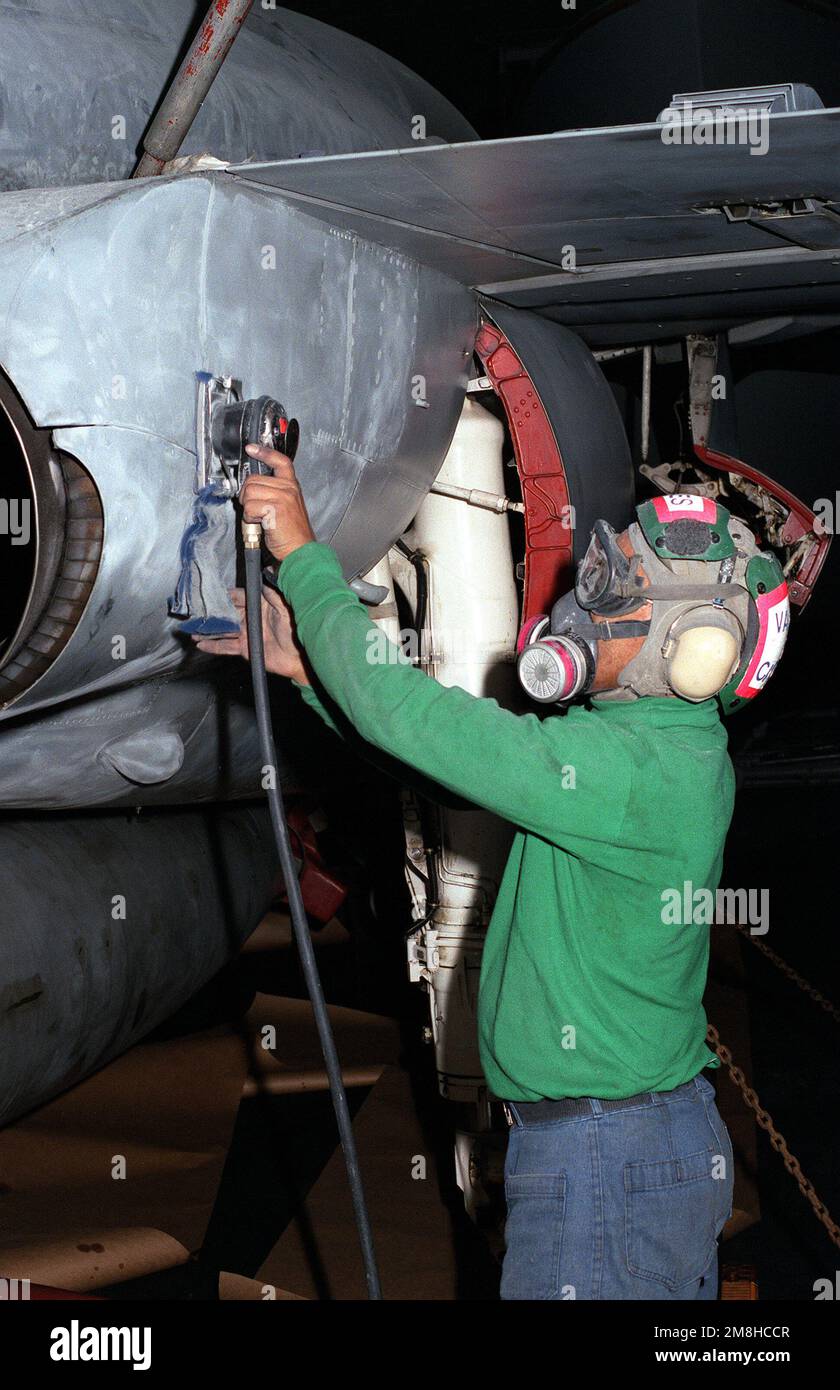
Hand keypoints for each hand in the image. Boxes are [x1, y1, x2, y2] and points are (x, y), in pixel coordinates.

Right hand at [192, 585, 310, 684]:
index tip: (210, 593)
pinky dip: (212, 646)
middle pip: (227, 614)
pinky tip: (200, 644)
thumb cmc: (298, 628)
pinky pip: (226, 647)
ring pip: (223, 630)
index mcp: (260, 605)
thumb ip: (271, 590)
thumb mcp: (284, 604)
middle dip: (212, 613)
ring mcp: (247, 634)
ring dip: (208, 629)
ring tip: (192, 628)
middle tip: (196, 611)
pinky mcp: (246, 649)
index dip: (225, 595)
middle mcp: (251, 618)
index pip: (238, 597)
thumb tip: (264, 570)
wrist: (302, 656)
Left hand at [238, 445, 314, 561]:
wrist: (300, 551)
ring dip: (248, 508)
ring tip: (260, 519)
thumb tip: (252, 489)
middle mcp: (288, 488)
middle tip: (255, 511)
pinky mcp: (275, 507)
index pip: (280, 461)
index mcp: (292, 486)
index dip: (264, 453)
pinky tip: (261, 524)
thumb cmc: (292, 535)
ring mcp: (283, 496)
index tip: (252, 448)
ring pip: (249, 493)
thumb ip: (273, 493)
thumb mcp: (286, 507)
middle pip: (253, 480)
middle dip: (248, 496)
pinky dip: (250, 518)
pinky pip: (250, 507)